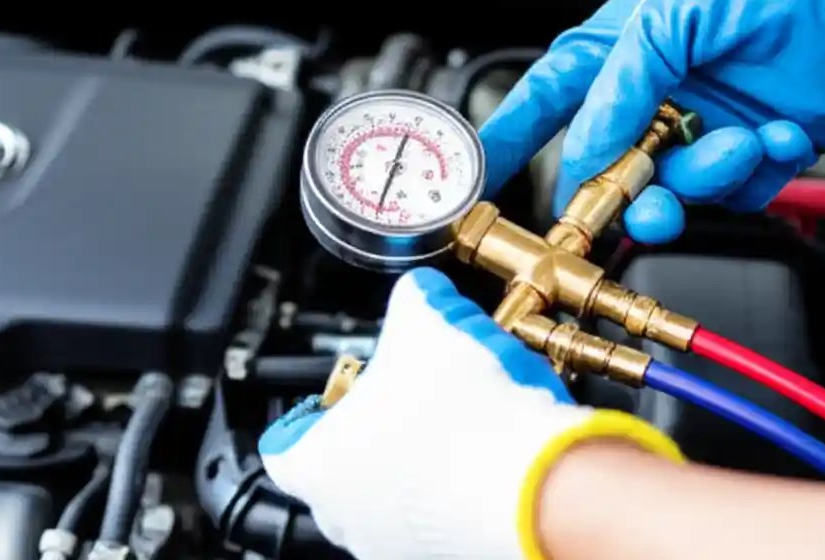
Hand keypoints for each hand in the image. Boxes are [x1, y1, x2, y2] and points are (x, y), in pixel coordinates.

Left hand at [259, 268, 680, 559]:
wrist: (540, 486)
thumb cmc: (466, 419)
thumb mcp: (426, 322)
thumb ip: (411, 300)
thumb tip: (418, 289)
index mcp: (319, 465)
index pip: (284, 441)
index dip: (313, 407)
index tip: (340, 388)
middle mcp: (350, 519)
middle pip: (343, 468)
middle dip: (376, 428)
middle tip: (410, 394)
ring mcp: (400, 547)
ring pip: (396, 497)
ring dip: (421, 460)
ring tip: (463, 418)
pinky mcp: (452, 555)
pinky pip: (444, 517)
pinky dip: (462, 487)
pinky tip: (495, 452)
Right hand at [479, 0, 824, 241]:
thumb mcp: (669, 20)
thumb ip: (617, 91)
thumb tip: (583, 156)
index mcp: (622, 51)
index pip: (549, 100)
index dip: (513, 139)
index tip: (482, 176)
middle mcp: (657, 95)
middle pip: (608, 165)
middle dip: (620, 190)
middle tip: (636, 197)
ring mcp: (702, 128)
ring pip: (674, 190)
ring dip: (704, 176)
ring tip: (738, 141)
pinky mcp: (750, 154)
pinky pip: (735, 190)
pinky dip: (758, 166)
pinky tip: (784, 127)